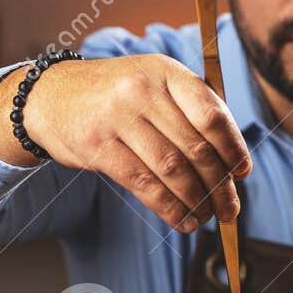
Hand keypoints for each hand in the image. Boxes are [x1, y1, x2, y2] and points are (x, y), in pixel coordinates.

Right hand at [15, 53, 250, 231]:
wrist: (51, 95)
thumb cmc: (115, 95)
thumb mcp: (153, 82)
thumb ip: (191, 109)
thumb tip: (233, 161)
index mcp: (166, 72)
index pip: (212, 114)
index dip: (234, 148)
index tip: (242, 172)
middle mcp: (143, 90)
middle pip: (195, 147)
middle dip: (219, 185)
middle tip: (230, 208)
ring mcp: (118, 118)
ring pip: (172, 169)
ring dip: (197, 201)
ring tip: (208, 217)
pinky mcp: (97, 147)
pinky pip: (144, 184)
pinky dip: (169, 208)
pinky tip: (183, 220)